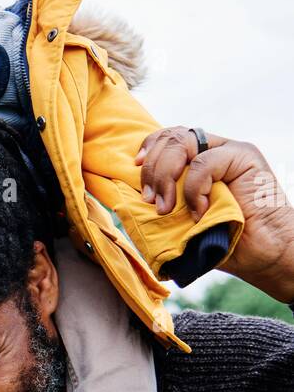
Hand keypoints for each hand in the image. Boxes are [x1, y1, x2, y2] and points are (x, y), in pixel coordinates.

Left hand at [136, 128, 293, 300]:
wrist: (265, 254)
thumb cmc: (224, 242)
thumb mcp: (183, 219)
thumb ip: (165, 201)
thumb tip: (127, 198)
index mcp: (199, 160)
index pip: (168, 138)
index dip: (148, 150)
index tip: (136, 170)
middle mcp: (214, 150)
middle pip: (171, 137)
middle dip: (153, 168)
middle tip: (152, 201)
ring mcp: (230, 151)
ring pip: (183, 143)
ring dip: (166, 176)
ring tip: (166, 208)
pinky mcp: (244, 157)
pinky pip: (204, 162)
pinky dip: (194, 188)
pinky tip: (198, 211)